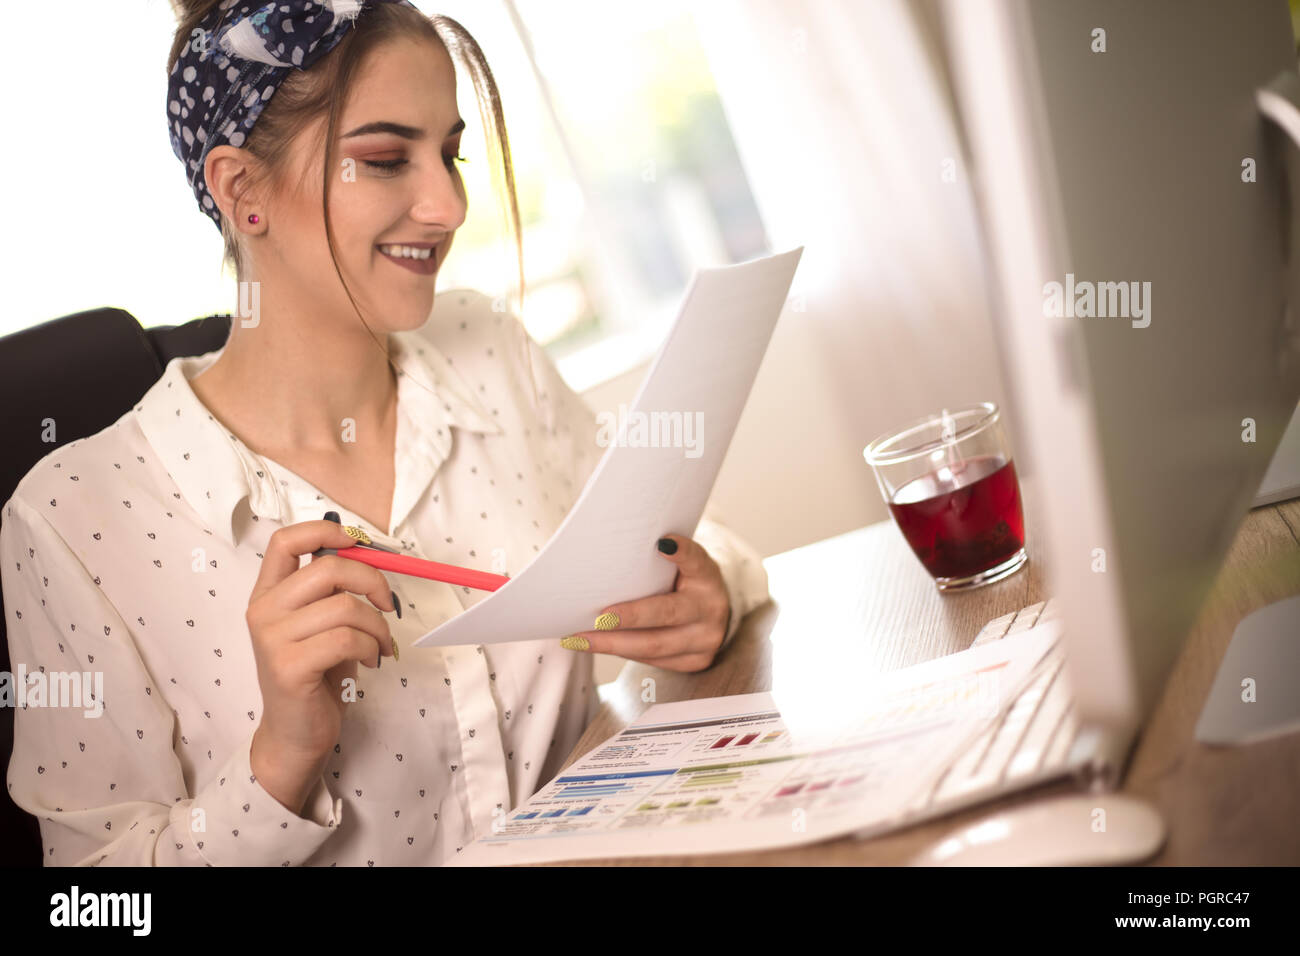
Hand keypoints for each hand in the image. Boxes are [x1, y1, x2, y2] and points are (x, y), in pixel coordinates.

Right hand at [245, 520, 398, 813]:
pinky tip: (370, 660)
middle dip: (372, 580)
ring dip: (378, 624)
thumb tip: (371, 555)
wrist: (295, 734)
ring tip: (381, 644)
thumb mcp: (321, 625)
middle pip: (328, 568)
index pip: (285, 541)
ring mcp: (272, 639)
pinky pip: (346, 638)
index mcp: (268, 594)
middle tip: (389, 604)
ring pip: (345, 606)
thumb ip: (333, 592)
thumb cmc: (316, 675)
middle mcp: (263, 611)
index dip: (324, 530)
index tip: (358, 543)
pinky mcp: (288, 666)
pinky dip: (371, 646)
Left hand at [561, 534, 731, 671]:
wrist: (711, 611)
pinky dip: (622, 651)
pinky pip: (652, 660)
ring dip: (613, 643)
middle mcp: (710, 609)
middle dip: (629, 617)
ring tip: (582, 639)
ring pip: (655, 646)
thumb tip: (612, 557)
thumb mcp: (681, 565)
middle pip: (667, 613)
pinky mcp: (695, 661)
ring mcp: (705, 639)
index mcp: (708, 577)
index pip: (696, 561)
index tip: (662, 544)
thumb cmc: (686, 582)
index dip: (682, 553)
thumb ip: (658, 561)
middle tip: (598, 618)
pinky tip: (598, 645)